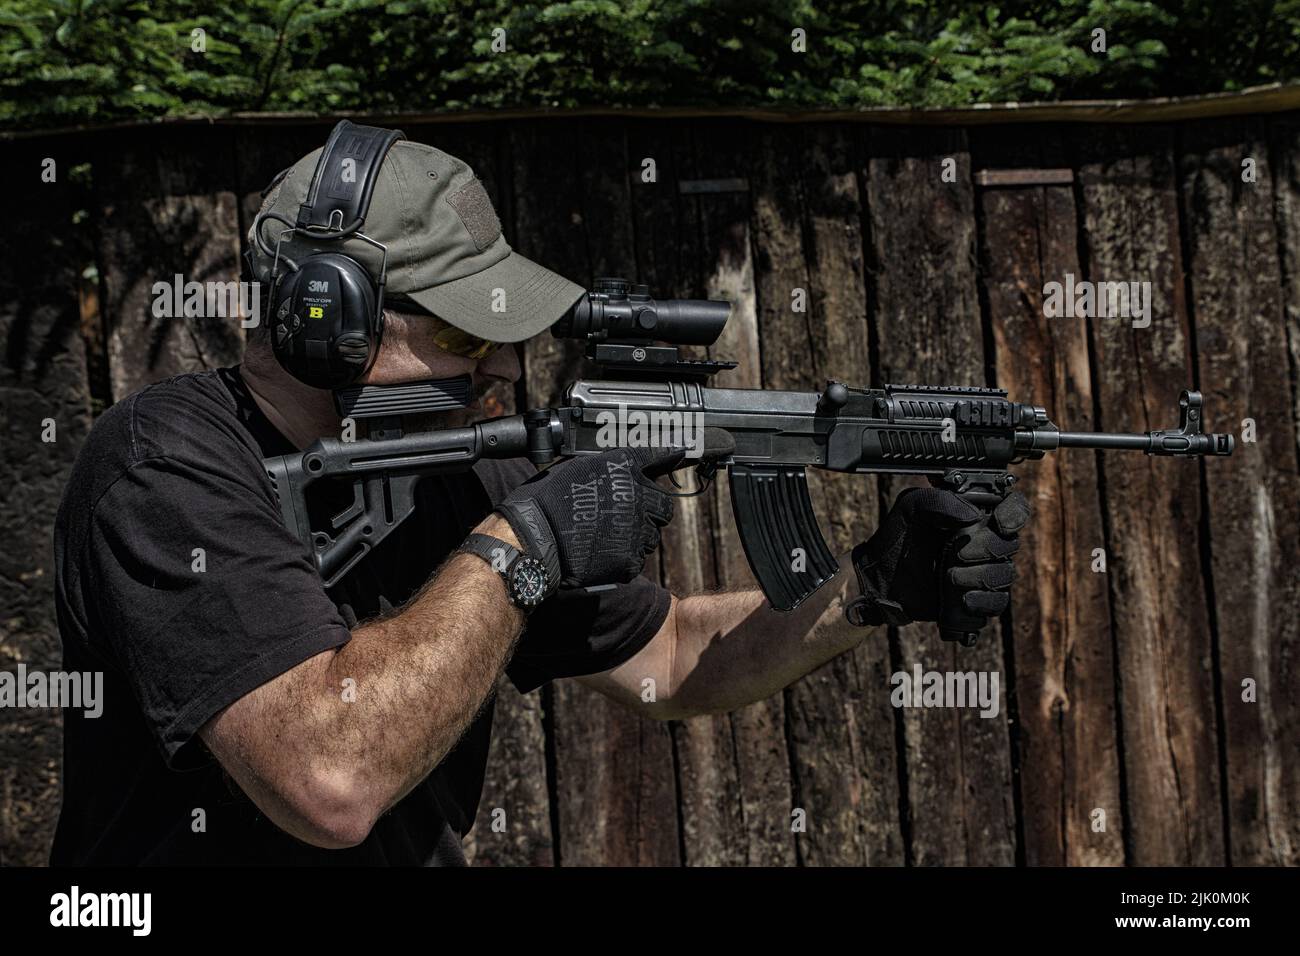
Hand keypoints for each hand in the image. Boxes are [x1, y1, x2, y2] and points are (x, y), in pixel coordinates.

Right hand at [495, 446, 685, 588]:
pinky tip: (602, 553)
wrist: (533, 538)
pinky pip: (638, 557)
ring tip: (608, 536)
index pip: (656, 456)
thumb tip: (624, 466)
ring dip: (638, 535)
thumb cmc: (546, 500)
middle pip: (664, 505)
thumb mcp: (576, 467)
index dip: (671, 453)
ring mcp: (635, 530)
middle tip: (630, 515)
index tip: (683, 449)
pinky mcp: (629, 559)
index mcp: (622, 469)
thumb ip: (606, 467)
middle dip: (652, 510)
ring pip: (653, 535)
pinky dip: (625, 557)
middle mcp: (636, 497)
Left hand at [845, 487, 1029, 628]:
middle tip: (954, 553)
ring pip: (1005, 575)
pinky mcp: (978, 599)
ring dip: (979, 577)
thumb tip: (972, 515)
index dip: (1014, 514)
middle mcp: (985, 543)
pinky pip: (997, 603)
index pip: (1013, 509)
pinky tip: (963, 599)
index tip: (999, 523)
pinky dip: (982, 601)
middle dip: (985, 549)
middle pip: (1009, 545)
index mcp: (974, 517)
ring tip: (950, 577)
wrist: (881, 580)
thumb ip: (938, 500)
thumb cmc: (896, 540)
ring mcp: (983, 572)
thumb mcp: (911, 508)